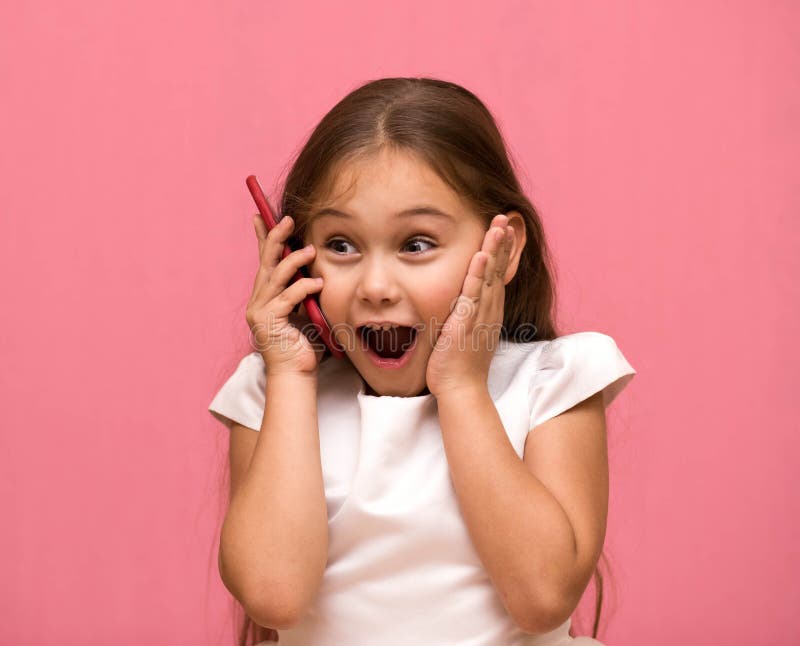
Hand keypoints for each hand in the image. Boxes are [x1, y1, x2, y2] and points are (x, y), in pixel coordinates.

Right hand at [246, 213, 325, 375]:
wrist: (296, 375)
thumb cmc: (302, 345)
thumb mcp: (303, 311)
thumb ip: (301, 292)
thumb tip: (312, 269)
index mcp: (265, 297)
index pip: (262, 261)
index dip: (262, 237)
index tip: (261, 215)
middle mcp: (258, 301)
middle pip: (265, 262)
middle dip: (275, 237)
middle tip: (288, 220)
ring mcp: (260, 311)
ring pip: (276, 276)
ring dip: (293, 260)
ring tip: (310, 251)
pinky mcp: (269, 322)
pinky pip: (288, 297)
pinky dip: (303, 287)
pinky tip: (317, 283)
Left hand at [426, 214, 513, 397]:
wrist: (461, 388)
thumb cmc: (461, 366)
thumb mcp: (468, 333)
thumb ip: (468, 315)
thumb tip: (464, 305)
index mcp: (489, 311)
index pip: (497, 274)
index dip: (501, 250)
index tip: (503, 228)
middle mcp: (489, 309)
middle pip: (499, 268)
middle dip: (502, 241)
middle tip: (505, 216)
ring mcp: (480, 314)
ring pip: (489, 275)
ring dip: (494, 249)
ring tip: (499, 225)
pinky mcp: (467, 322)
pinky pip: (473, 293)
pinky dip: (478, 273)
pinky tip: (481, 255)